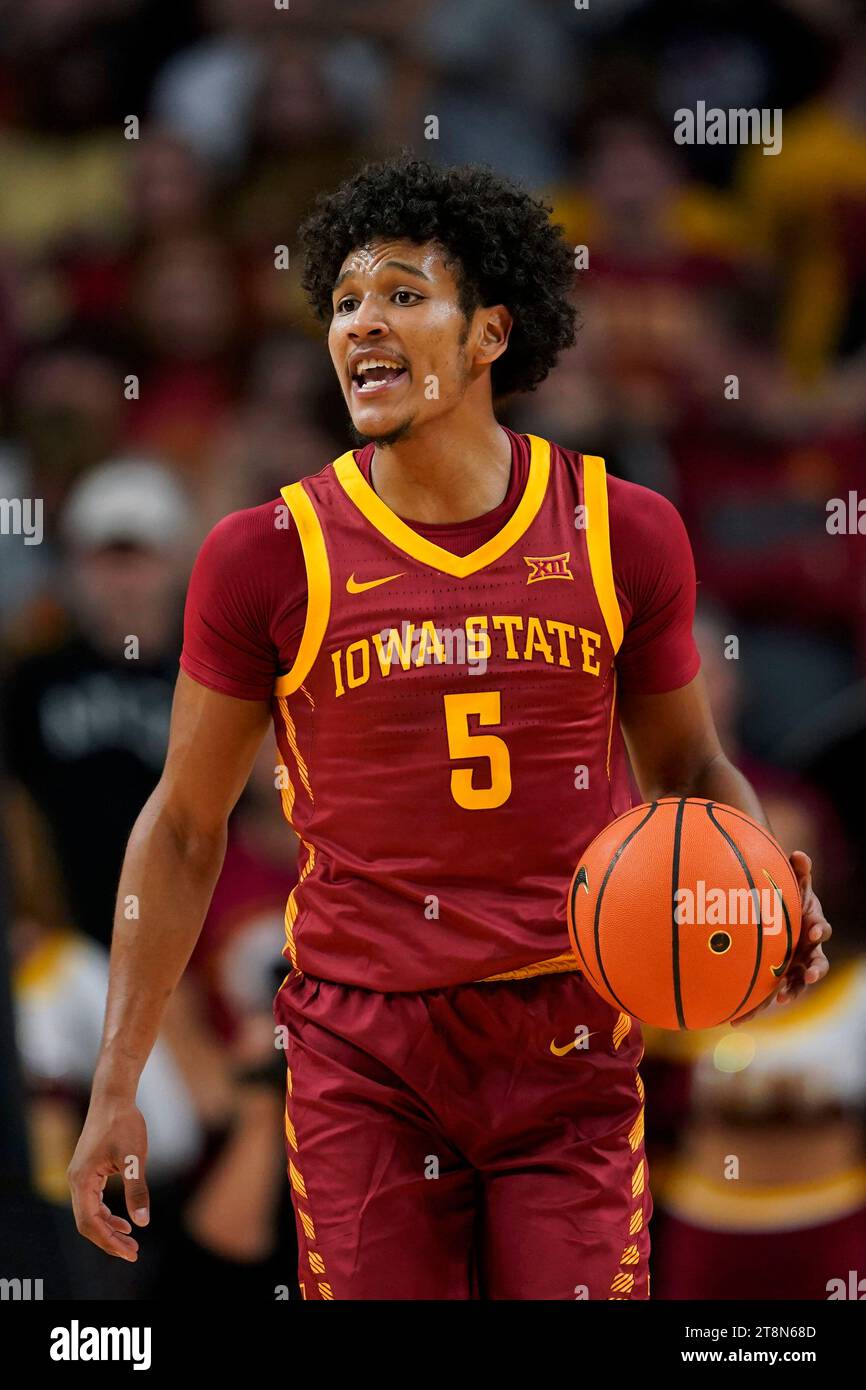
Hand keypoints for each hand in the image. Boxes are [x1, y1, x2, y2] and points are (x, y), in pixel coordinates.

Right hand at [67, 1096, 149, 1260]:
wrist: (113, 1097)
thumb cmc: (124, 1124)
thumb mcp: (135, 1158)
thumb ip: (137, 1190)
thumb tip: (143, 1221)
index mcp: (82, 1180)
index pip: (90, 1223)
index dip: (109, 1242)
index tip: (130, 1253)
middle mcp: (76, 1181)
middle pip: (87, 1222)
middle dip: (109, 1239)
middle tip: (133, 1252)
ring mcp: (80, 1176)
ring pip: (89, 1213)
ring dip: (108, 1228)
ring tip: (130, 1240)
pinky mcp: (88, 1170)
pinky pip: (93, 1201)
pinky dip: (106, 1214)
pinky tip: (123, 1220)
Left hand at [731, 851, 830, 1026]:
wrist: (774, 913)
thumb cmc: (785, 896)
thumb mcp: (792, 883)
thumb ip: (798, 871)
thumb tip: (799, 854)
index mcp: (811, 927)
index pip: (821, 930)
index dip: (819, 929)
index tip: (814, 929)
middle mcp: (806, 951)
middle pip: (815, 964)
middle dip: (813, 970)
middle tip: (808, 975)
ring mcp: (791, 968)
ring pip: (793, 984)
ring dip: (789, 992)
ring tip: (780, 1000)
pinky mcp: (775, 980)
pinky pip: (765, 996)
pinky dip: (752, 1008)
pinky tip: (734, 1019)